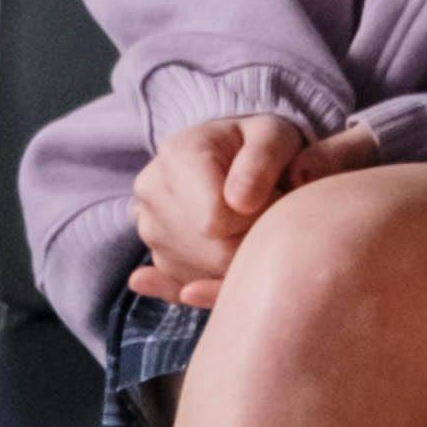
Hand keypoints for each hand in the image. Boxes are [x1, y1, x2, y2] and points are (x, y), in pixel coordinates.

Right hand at [128, 111, 375, 304]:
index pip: (216, 220)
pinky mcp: (159, 260)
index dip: (258, 218)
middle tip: (270, 214)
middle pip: (214, 252)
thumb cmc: (261, 145)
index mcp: (177, 155)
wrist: (237, 157)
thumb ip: (263, 160)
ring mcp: (150, 230)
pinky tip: (233, 260)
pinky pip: (192, 290)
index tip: (276, 197)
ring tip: (250, 223)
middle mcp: (152, 192)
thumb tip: (241, 202)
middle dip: (254, 242)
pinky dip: (220, 280)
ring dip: (241, 261)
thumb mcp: (274, 136)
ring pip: (205, 275)